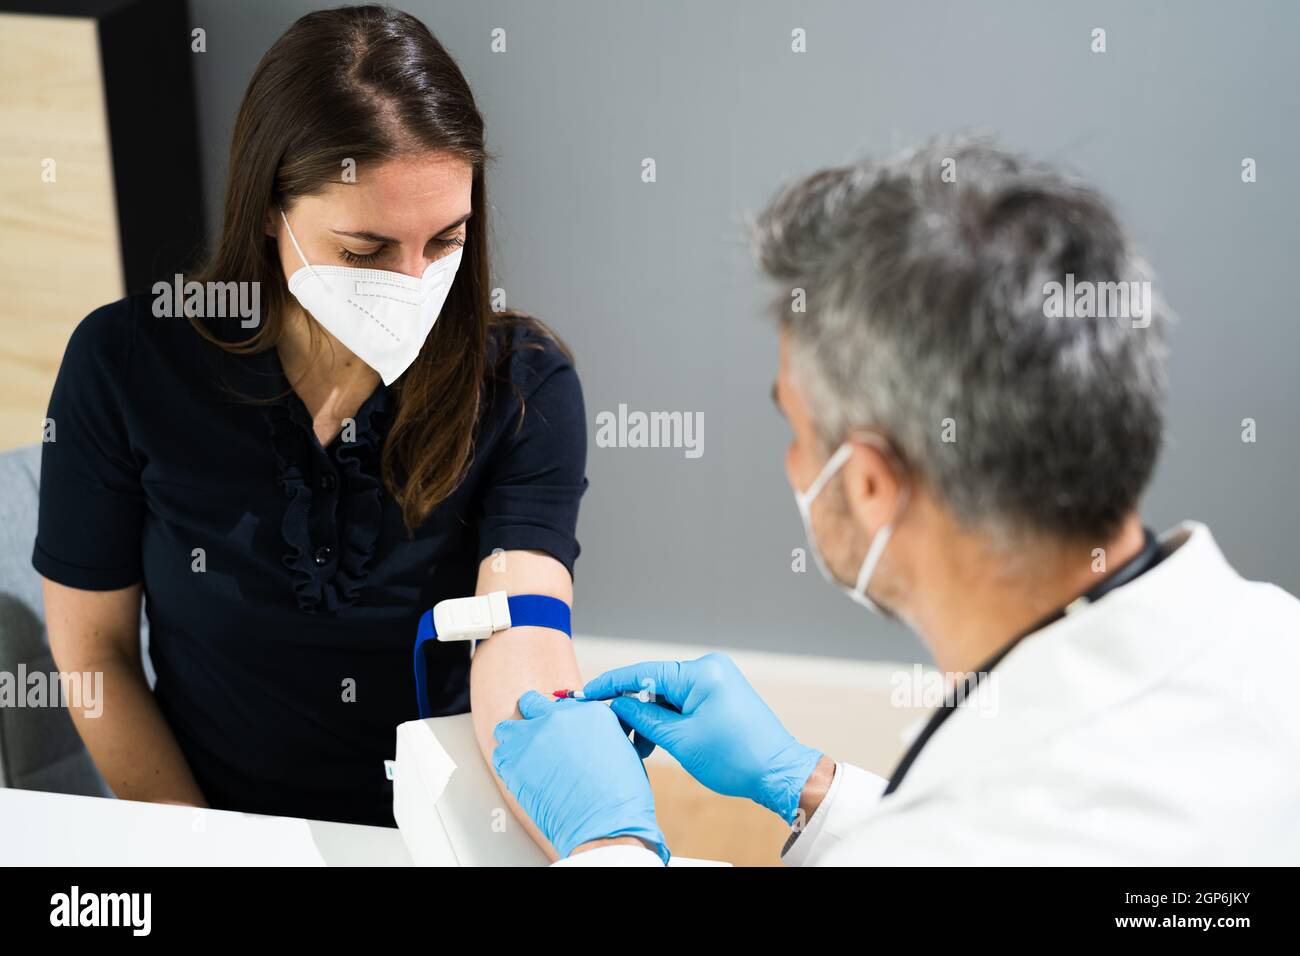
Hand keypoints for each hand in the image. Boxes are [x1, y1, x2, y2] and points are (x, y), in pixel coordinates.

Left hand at [492, 690, 668, 862]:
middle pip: (531, 703)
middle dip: (533, 716)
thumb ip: (596, 732)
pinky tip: (522, 776)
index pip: (561, 700)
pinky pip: (500, 756)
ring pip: (508, 727)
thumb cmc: (619, 795)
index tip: (557, 727)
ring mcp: (532, 738)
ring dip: (515, 740)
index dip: (558, 715)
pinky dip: (508, 764)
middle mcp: (557, 717)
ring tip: (526, 758)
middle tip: (538, 735)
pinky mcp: (513, 762)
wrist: (604, 823)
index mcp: (587, 711)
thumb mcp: (621, 748)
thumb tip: (584, 736)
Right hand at [582, 653, 822, 823]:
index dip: (611, 684)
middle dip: (633, 709)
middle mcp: (708, 668)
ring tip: (641, 747)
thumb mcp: (679, 739)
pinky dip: (668, 719)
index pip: (643, 672)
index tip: (585, 694)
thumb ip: (644, 716)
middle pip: (654, 683)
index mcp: (700, 672)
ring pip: (667, 695)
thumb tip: (617, 704)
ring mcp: (716, 680)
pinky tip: (656, 740)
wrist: (777, 772)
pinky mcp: (719, 694)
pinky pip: (683, 701)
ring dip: (650, 719)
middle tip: (618, 735)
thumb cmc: (734, 757)